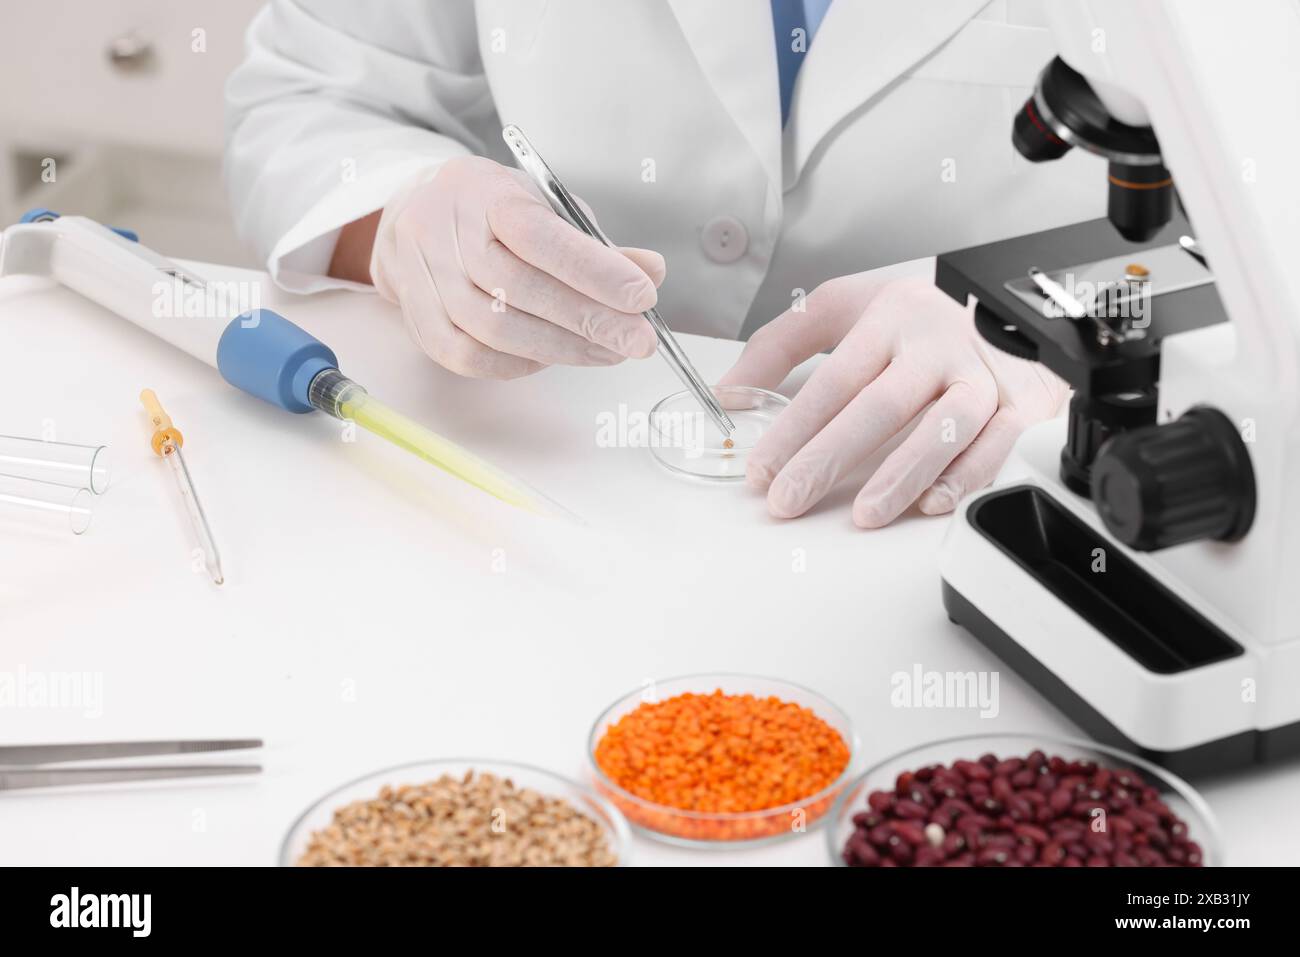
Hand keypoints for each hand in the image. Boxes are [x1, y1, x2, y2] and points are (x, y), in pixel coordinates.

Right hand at [371, 156, 663, 377]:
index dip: (594, 270)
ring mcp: (424, 277)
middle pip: (519, 289)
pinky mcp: (417, 319)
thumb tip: (650, 272)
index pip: (539, 235)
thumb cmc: (491, 211)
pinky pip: (468, 357)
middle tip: (637, 340)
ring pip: (494, 329)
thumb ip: (596, 242)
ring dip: (561, 349)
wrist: (417, 214)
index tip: (642, 296)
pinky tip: (552, 358)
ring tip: (606, 352)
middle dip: (589, 320)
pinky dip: (517, 364)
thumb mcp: (545, 205)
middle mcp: (444, 231)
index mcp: (482, 192)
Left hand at [718, 275, 1067, 526]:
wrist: (1003, 303)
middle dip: (829, 458)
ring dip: (902, 474)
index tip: (762, 470)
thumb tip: (727, 391)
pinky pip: (995, 443)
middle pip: (880, 405)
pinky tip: (932, 502)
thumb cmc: (913, 314)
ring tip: (864, 513)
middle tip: (790, 499)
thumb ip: (779, 346)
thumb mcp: (841, 308)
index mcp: (889, 316)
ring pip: (945, 426)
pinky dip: (966, 477)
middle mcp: (936, 343)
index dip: (793, 429)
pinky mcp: (1019, 401)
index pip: (833, 381)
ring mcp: (980, 372)